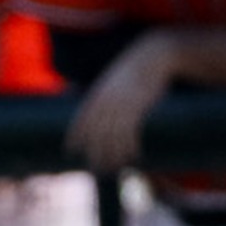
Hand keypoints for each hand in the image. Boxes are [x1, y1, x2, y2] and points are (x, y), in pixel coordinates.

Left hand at [65, 32, 176, 170]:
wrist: (155, 56)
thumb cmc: (137, 68)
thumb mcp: (115, 77)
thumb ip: (106, 91)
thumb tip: (99, 102)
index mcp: (97, 93)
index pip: (81, 119)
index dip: (75, 136)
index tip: (70, 151)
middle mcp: (106, 101)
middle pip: (96, 133)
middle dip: (95, 152)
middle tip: (96, 169)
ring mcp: (121, 104)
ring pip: (112, 136)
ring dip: (113, 154)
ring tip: (115, 168)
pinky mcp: (138, 106)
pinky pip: (131, 131)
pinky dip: (130, 146)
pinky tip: (133, 155)